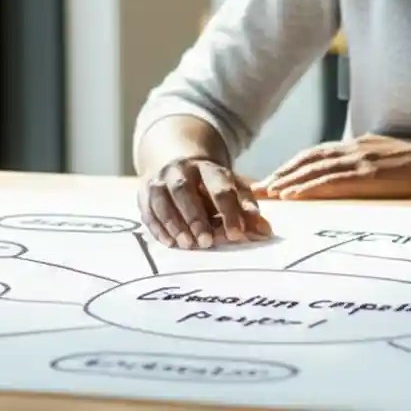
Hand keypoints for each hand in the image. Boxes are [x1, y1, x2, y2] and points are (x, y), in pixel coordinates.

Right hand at [138, 158, 272, 249]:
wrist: (179, 165)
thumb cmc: (211, 185)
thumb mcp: (232, 189)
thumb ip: (247, 209)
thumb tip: (265, 230)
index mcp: (208, 168)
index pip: (220, 187)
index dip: (229, 211)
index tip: (236, 234)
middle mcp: (181, 169)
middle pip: (184, 189)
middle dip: (195, 216)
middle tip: (206, 241)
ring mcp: (160, 179)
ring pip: (162, 199)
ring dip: (174, 223)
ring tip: (188, 245)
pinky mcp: (145, 192)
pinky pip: (147, 209)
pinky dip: (158, 227)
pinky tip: (169, 242)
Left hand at [252, 134, 410, 199]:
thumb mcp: (390, 157)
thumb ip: (369, 162)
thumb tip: (355, 175)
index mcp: (359, 144)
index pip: (317, 153)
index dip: (293, 165)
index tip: (275, 178)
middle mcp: (355, 148)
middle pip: (308, 159)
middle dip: (282, 173)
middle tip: (259, 187)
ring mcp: (361, 160)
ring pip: (314, 169)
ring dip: (288, 182)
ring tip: (268, 194)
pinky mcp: (368, 175)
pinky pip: (331, 181)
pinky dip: (308, 188)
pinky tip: (293, 196)